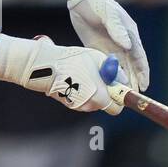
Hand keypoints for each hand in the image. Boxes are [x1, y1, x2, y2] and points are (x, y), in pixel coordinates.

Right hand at [0, 34, 121, 113]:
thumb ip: (114, 72)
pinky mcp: (69, 104)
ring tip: (85, 75)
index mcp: (101, 97)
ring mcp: (78, 106)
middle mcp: (90, 106)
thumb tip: (122, 80)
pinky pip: (83, 99)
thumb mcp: (99, 59)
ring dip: (94, 91)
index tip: (117, 88)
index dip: (119, 97)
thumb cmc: (73, 60)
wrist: (45, 67)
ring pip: (94, 101)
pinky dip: (83, 91)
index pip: (118, 107)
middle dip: (107, 94)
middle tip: (103, 80)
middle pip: (106, 105)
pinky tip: (75, 79)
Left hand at [66, 0, 148, 91]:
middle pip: (131, 66)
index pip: (139, 56)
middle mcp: (123, 42)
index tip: (144, 85)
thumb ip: (117, 29)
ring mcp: (111, 46)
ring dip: (120, 81)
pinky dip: (107, 75)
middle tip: (132, 97)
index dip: (142, 71)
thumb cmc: (98, 3)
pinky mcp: (98, 47)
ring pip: (119, 67)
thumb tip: (128, 45)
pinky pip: (105, 64)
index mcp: (129, 34)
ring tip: (121, 96)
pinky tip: (106, 86)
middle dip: (133, 81)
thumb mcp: (108, 14)